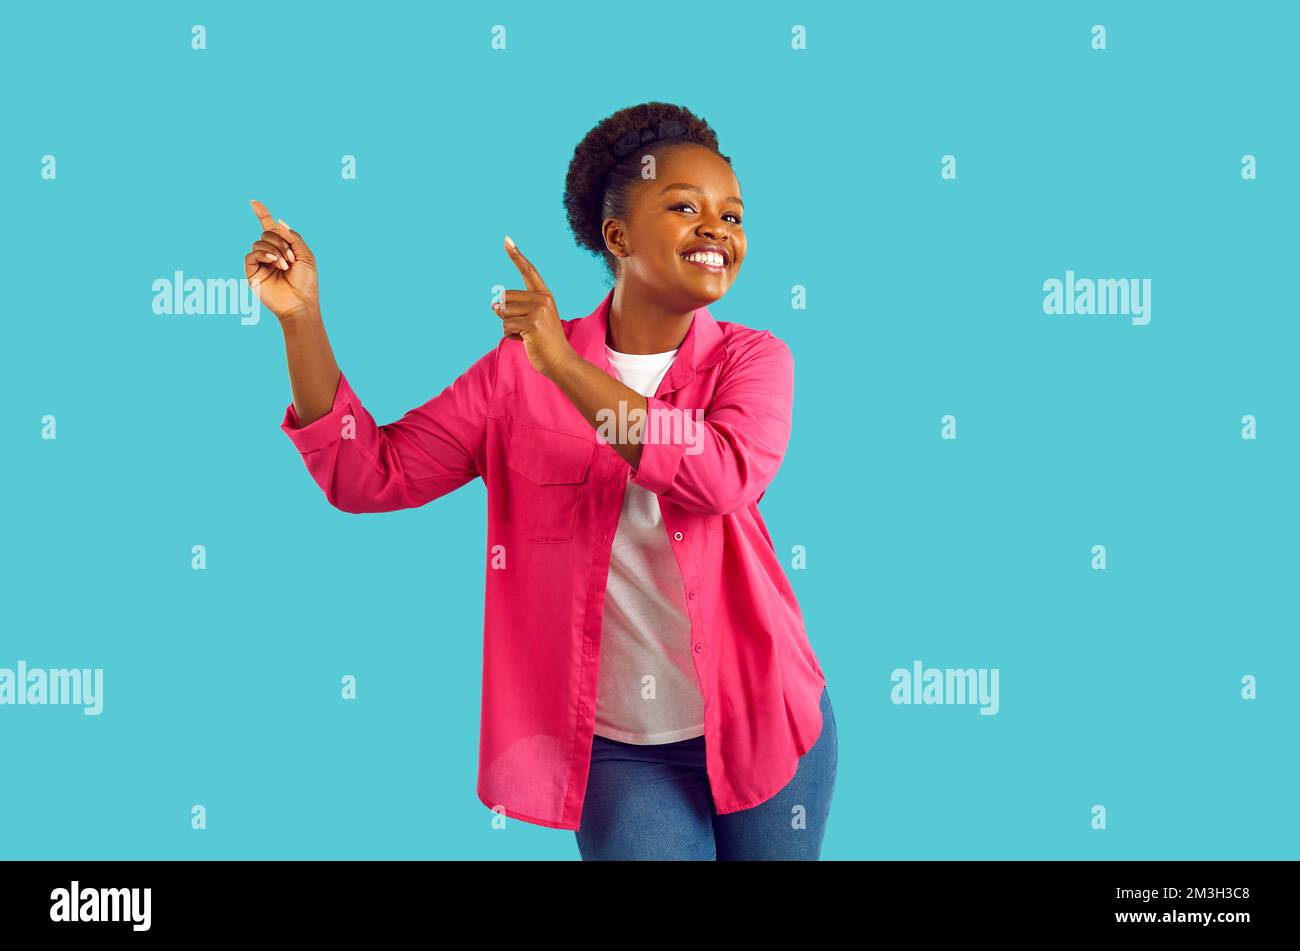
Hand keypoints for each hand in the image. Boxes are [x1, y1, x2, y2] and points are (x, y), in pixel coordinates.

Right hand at [245, 199, 318, 321]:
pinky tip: (274, 263)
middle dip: (281, 241)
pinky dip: (264, 254)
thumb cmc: (306, 282)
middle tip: (291, 258)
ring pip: (259, 241)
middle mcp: (270, 253)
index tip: (254, 202)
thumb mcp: (306, 255)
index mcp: (283, 248)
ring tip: (285, 265)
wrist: (300, 303)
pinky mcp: (252, 272)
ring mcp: (261, 262)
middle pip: (267, 232)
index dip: (262, 214)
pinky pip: (251, 254)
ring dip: (275, 250)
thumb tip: (278, 221)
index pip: (270, 227)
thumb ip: (293, 237)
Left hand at [493, 236, 576, 377]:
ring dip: (508, 327)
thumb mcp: (531, 319)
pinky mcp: (532, 324)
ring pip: (503, 314)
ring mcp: (538, 310)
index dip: (516, 255)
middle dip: (506, 315)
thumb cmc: (543, 341)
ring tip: (526, 335)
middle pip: (505, 297)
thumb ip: (514, 308)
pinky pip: (505, 327)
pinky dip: (510, 337)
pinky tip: (526, 341)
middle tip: (524, 327)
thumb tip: (493, 305)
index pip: (528, 271)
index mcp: (544, 295)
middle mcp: (542, 298)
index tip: (506, 239)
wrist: (560, 361)